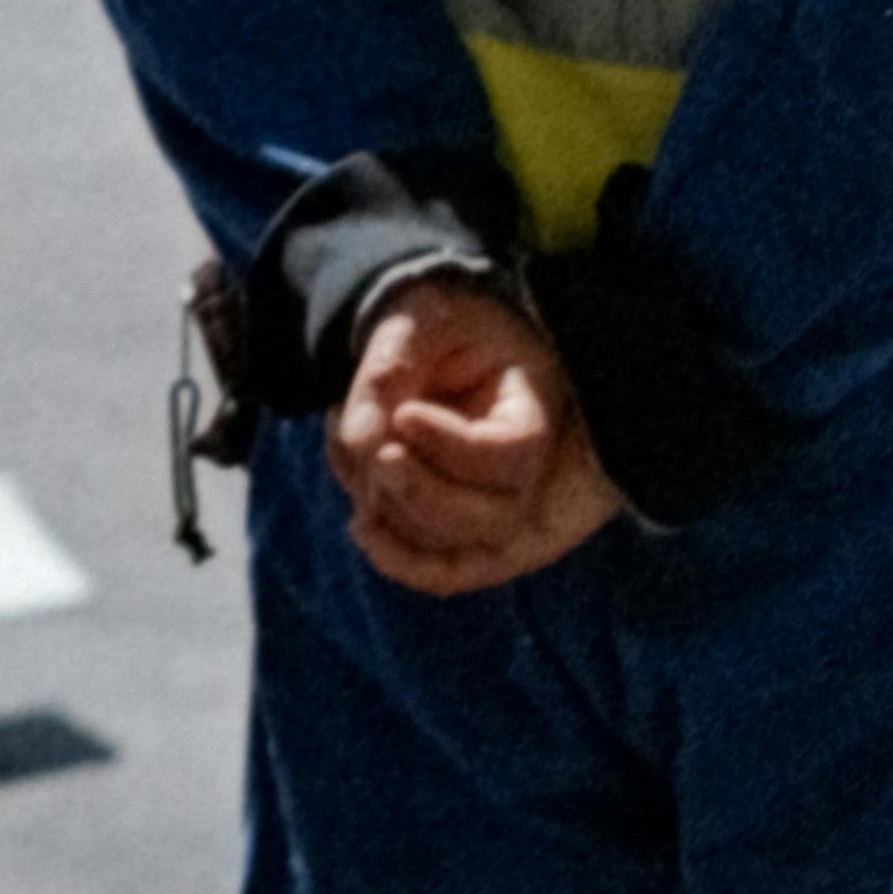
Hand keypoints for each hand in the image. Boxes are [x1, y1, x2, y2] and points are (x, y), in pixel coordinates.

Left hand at [327, 272, 617, 594]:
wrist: (438, 342)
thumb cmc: (437, 322)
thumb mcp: (414, 322)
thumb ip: (387, 371)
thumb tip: (363, 443)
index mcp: (535, 404)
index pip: (513, 452)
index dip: (454, 446)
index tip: (406, 414)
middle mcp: (533, 467)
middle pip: (494, 516)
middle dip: (422, 492)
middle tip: (378, 452)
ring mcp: (504, 505)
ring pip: (462, 547)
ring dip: (398, 513)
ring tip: (358, 453)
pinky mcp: (470, 531)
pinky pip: (447, 571)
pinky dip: (399, 558)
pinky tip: (362, 525)